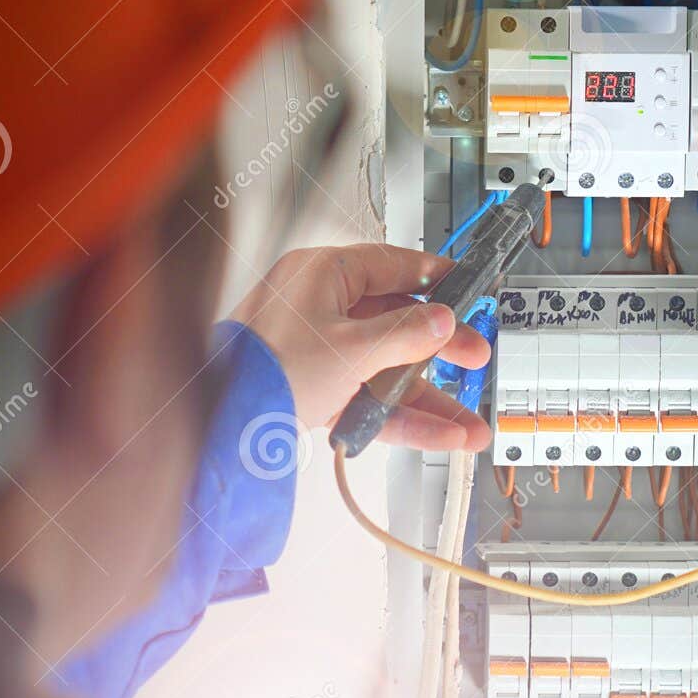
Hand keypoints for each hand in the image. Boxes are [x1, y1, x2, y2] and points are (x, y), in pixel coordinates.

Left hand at [231, 244, 492, 451]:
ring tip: (466, 420)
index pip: (392, 264)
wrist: (222, 423)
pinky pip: (367, 395)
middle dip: (442, 347)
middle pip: (396, 320)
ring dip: (428, 395)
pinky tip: (437, 432)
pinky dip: (400, 414)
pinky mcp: (314, 387)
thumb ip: (405, 334)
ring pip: (385, 366)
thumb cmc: (268, 369)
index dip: (436, 277)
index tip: (468, 285)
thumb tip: (441, 322)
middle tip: (474, 355)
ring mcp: (316, 348)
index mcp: (322, 274)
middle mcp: (319, 306)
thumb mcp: (351, 348)